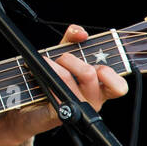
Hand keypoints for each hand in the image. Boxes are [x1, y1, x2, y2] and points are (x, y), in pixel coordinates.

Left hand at [0, 25, 128, 145]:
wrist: (28, 102)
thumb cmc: (53, 77)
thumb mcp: (65, 53)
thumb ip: (73, 39)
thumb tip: (80, 32)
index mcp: (101, 86)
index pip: (118, 87)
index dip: (112, 77)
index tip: (101, 67)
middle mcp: (93, 99)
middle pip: (90, 75)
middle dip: (71, 59)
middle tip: (61, 58)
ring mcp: (77, 108)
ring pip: (69, 81)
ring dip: (55, 66)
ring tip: (46, 62)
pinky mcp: (59, 113)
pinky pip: (55, 93)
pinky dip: (46, 79)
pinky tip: (39, 76)